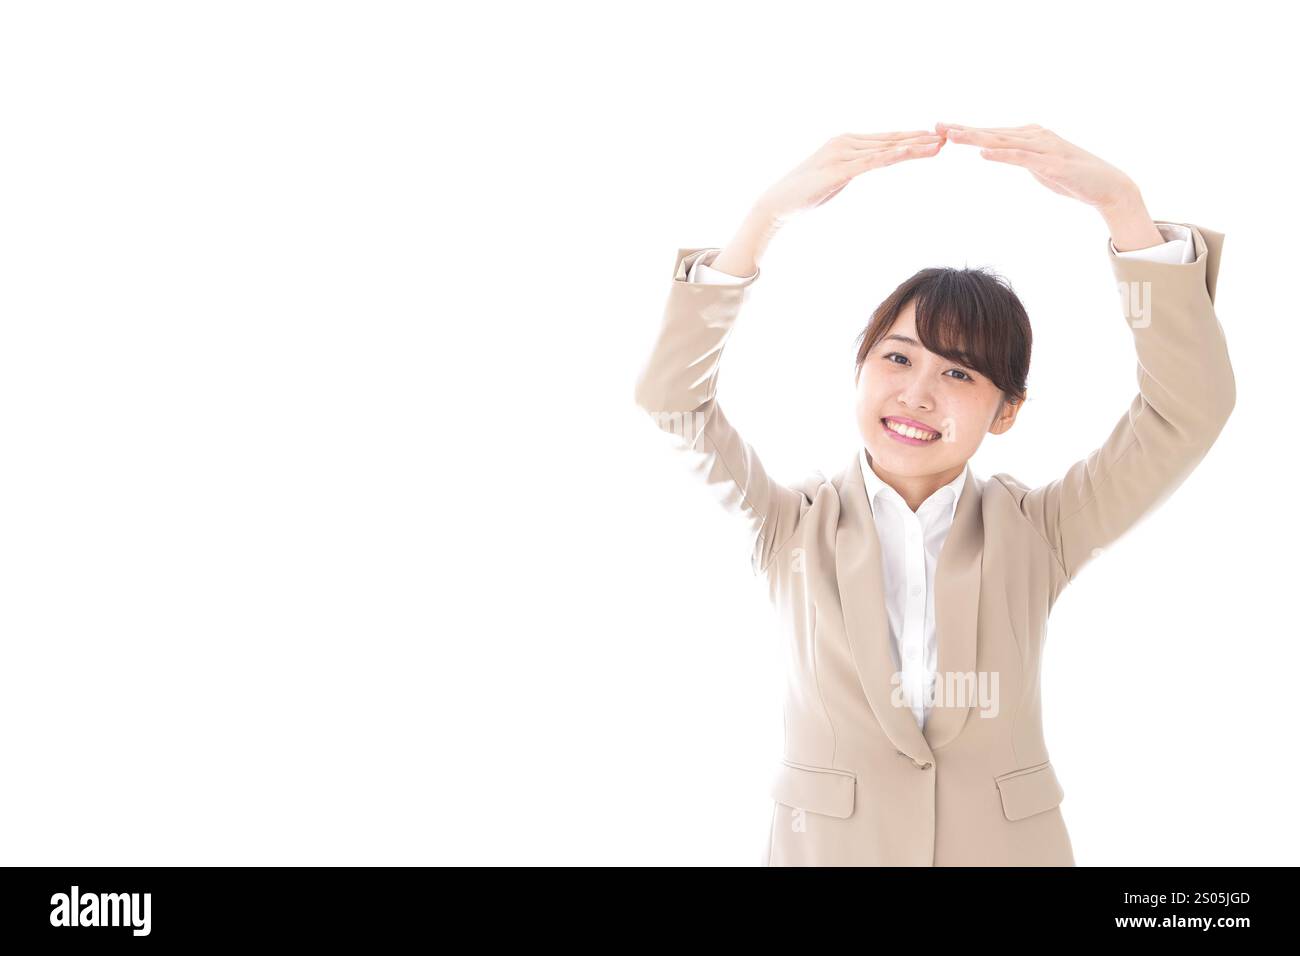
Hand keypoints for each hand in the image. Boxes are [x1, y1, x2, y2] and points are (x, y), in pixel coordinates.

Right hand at [755, 130, 946, 225]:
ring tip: (937, 146)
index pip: (887, 140)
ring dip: (913, 147)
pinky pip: (871, 162)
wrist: (777, 203)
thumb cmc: (804, 194)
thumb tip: (869, 166)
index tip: (937, 138)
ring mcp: (842, 154)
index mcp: (847, 143)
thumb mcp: (836, 178)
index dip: (913, 138)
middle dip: (920, 139)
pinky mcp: (838, 170)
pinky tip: (909, 152)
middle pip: (891, 140)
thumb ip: (854, 168)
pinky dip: (892, 156)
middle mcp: (846, 142)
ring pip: (885, 149)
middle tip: (949, 136)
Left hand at [935, 122, 1138, 210]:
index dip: (966, 130)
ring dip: (976, 137)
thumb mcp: (1039, 167)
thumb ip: (1020, 158)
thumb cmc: (1073, 177)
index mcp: (1030, 137)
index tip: (941, 128)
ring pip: (1003, 141)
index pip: (992, 133)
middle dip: (963, 129)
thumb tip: (1001, 153)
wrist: (1107, 186)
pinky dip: (1002, 154)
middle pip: (992, 132)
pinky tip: (983, 152)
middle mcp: (1035, 136)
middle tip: (936, 125)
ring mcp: (1043, 148)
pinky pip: (1021, 157)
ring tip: (952, 135)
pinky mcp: (1051, 163)